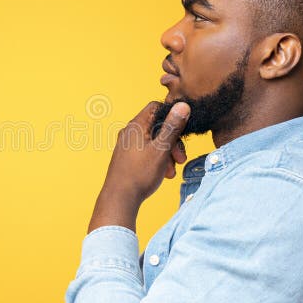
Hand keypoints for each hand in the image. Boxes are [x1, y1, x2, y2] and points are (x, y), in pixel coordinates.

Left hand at [88, 101, 189, 232]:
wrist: (119, 198)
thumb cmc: (140, 173)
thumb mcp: (161, 149)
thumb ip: (172, 127)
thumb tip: (182, 105)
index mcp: (136, 125)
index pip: (156, 107)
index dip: (172, 116)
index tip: (182, 131)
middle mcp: (130, 132)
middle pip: (157, 126)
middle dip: (173, 141)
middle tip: (181, 159)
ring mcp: (127, 145)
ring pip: (154, 141)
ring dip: (167, 153)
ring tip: (172, 172)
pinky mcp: (127, 157)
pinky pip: (147, 152)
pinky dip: (158, 159)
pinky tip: (164, 174)